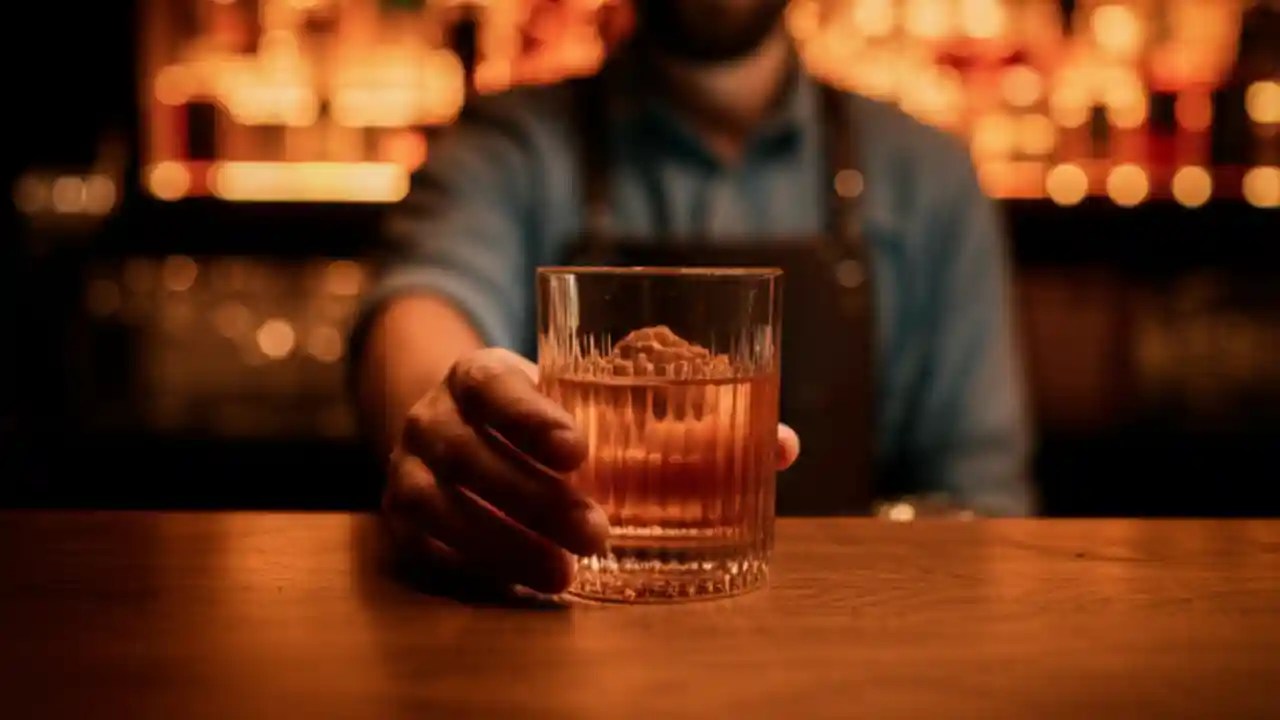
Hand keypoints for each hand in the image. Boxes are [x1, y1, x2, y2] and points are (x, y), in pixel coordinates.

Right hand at [383, 348, 800, 593]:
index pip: (493, 384)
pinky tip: (527, 589)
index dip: (530, 415)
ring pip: (443, 507)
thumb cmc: (545, 417)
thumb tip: (780, 445)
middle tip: (598, 530)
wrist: (452, 430)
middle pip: (468, 454)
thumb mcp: (587, 399)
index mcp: (479, 374)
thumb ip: (674, 420)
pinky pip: (429, 552)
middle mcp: (433, 417)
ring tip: (568, 574)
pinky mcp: (402, 525)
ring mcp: (406, 470)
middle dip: (533, 497)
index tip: (579, 450)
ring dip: (506, 543)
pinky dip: (477, 571)